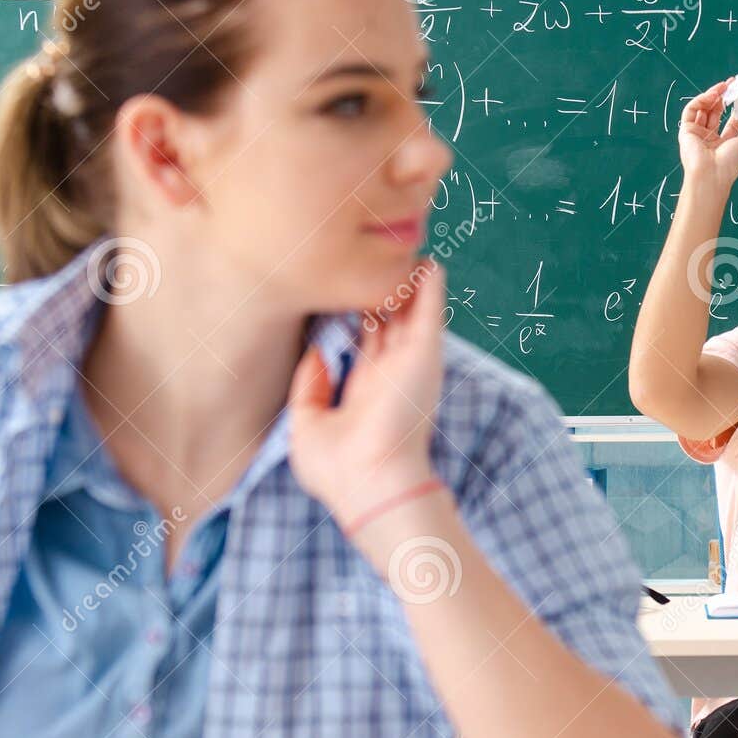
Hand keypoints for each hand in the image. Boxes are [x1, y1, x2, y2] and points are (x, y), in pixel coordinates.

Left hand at [288, 262, 444, 522]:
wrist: (373, 485)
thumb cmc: (339, 469)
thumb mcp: (306, 426)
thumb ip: (308, 387)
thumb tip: (315, 353)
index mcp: (365, 392)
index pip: (363, 343)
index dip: (358, 315)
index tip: (348, 288)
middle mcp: (390, 376)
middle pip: (389, 323)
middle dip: (384, 293)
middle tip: (378, 260)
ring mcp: (410, 366)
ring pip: (411, 314)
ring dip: (411, 286)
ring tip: (408, 252)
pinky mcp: (424, 358)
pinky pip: (429, 315)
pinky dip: (431, 290)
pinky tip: (430, 265)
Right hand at [678, 79, 737, 195]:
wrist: (711, 175)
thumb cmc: (729, 164)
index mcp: (724, 143)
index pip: (731, 120)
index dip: (737, 106)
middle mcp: (709, 137)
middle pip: (716, 112)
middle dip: (725, 97)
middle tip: (734, 83)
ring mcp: (697, 133)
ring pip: (704, 109)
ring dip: (713, 95)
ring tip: (724, 86)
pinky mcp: (686, 130)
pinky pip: (691, 110)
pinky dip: (701, 100)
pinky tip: (713, 95)